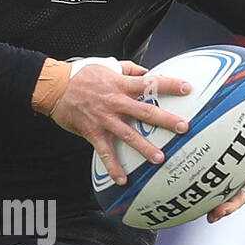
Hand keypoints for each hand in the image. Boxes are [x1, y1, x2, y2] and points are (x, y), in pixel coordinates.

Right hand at [51, 59, 191, 185]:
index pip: (150, 83)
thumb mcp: (107, 65)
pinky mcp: (93, 133)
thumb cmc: (82, 75)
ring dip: (144, 148)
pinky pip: (104, 152)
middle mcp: (116, 103)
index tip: (188, 88)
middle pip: (145, 112)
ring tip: (159, 159)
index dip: (170, 85)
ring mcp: (105, 120)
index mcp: (121, 85)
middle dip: (165, 121)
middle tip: (183, 128)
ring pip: (128, 135)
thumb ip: (129, 69)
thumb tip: (147, 71)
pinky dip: (112, 167)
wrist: (55, 88)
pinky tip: (122, 180)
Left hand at [206, 123, 244, 222]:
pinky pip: (217, 202)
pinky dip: (213, 209)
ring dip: (224, 210)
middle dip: (234, 203)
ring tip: (213, 216)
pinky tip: (207, 215)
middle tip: (223, 208)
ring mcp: (234, 189)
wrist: (237, 148)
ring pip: (231, 203)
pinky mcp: (221, 193)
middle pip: (243, 195)